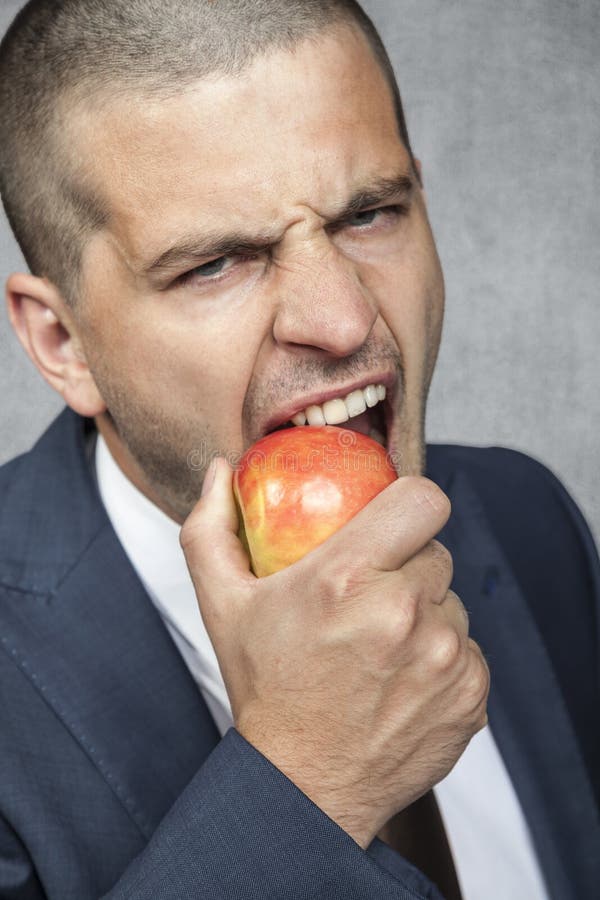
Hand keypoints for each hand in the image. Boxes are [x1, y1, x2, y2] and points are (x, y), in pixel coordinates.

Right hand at [180, 457, 488, 848]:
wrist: (302, 785)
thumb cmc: (263, 687)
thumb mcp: (221, 604)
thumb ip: (212, 528)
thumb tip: (221, 470)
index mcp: (347, 578)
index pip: (422, 498)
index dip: (409, 502)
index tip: (390, 522)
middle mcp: (404, 614)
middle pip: (436, 552)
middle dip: (408, 565)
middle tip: (371, 596)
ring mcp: (444, 659)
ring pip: (453, 603)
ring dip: (426, 614)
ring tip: (381, 645)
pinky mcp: (470, 695)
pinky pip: (468, 650)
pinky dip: (441, 659)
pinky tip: (400, 681)